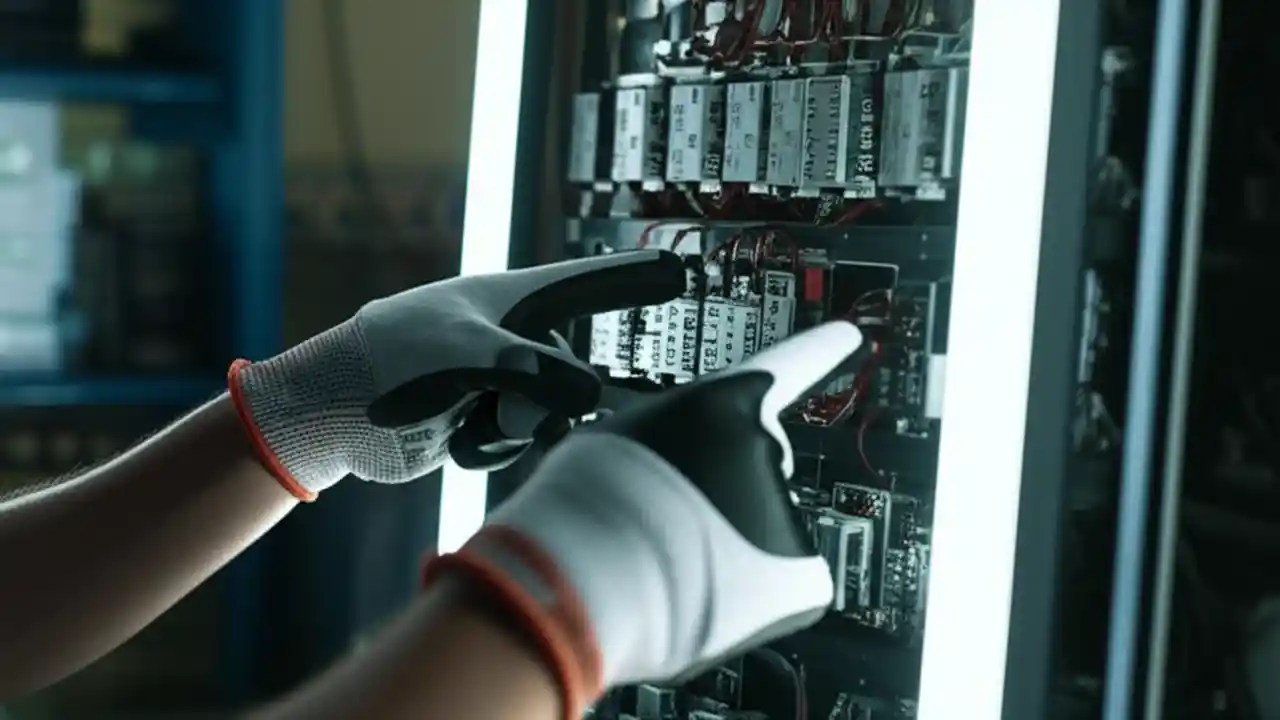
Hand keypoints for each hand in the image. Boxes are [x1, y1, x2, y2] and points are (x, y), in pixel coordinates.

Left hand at [227, 251, 685, 500]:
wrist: (330, 410)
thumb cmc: (391, 359)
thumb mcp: (465, 356)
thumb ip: (532, 372)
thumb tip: (589, 394)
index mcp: (512, 301)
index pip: (588, 285)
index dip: (634, 280)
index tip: (682, 273)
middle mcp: (512, 340)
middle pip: (570, 375)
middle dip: (537, 399)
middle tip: (486, 395)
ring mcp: (497, 384)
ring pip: (543, 419)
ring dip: (502, 429)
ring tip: (455, 413)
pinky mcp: (480, 421)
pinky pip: (512, 445)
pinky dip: (482, 448)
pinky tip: (446, 435)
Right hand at [423, 321, 866, 718]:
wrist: (582, 577)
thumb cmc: (583, 509)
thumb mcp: (617, 437)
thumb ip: (668, 442)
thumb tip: (674, 474)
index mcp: (721, 404)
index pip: (785, 367)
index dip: (818, 351)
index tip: (849, 335)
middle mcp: (766, 446)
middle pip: (752, 472)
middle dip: (721, 496)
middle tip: (669, 521)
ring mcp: (788, 511)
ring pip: (759, 535)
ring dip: (725, 548)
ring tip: (669, 563)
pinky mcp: (802, 578)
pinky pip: (782, 588)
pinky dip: (749, 599)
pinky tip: (706, 596)